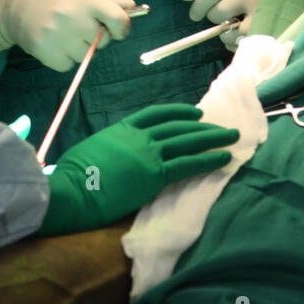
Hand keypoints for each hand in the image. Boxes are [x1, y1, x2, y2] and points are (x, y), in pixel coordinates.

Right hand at [0, 0, 136, 70]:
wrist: (12, 5)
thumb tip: (132, 7)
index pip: (117, 19)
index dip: (121, 26)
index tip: (117, 28)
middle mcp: (72, 18)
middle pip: (103, 40)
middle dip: (97, 35)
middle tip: (80, 24)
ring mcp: (58, 37)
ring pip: (86, 55)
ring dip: (81, 48)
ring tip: (66, 33)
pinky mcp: (45, 53)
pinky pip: (68, 65)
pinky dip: (66, 58)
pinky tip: (56, 43)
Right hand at [36, 103, 237, 236]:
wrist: (71, 190)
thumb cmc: (72, 177)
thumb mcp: (90, 152)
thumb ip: (108, 150)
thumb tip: (111, 157)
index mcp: (121, 129)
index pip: (156, 115)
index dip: (178, 112)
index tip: (195, 113)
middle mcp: (139, 136)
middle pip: (178, 126)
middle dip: (203, 126)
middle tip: (222, 127)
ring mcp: (148, 153)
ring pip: (188, 141)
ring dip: (213, 138)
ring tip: (232, 137)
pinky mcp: (155, 174)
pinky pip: (189, 163)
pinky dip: (210, 159)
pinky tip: (225, 157)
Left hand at [175, 0, 273, 48]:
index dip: (197, 7)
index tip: (195, 14)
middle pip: (218, 13)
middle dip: (212, 17)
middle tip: (219, 13)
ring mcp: (263, 11)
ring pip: (231, 32)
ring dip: (224, 32)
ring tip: (229, 25)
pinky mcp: (269, 26)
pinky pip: (244, 43)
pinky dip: (236, 43)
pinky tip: (237, 34)